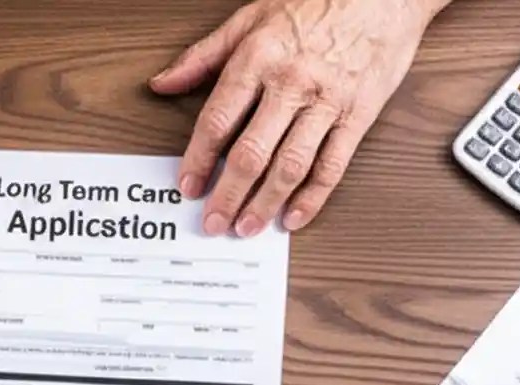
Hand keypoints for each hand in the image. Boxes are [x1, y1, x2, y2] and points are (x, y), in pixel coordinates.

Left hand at [150, 0, 447, 235]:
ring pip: (290, 166)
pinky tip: (293, 217)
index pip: (218, 120)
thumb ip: (203, 56)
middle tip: (213, 222)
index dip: (198, 159)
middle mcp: (291, 82)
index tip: (188, 186)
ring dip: (265, 203)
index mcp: (258, 58)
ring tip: (247, 227)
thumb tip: (162, 83)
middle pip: (251, 152)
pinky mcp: (357, 116)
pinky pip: (332, 166)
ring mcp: (326, 102)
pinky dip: (312, 198)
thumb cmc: (316, 2)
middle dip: (228, 195)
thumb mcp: (250, 18)